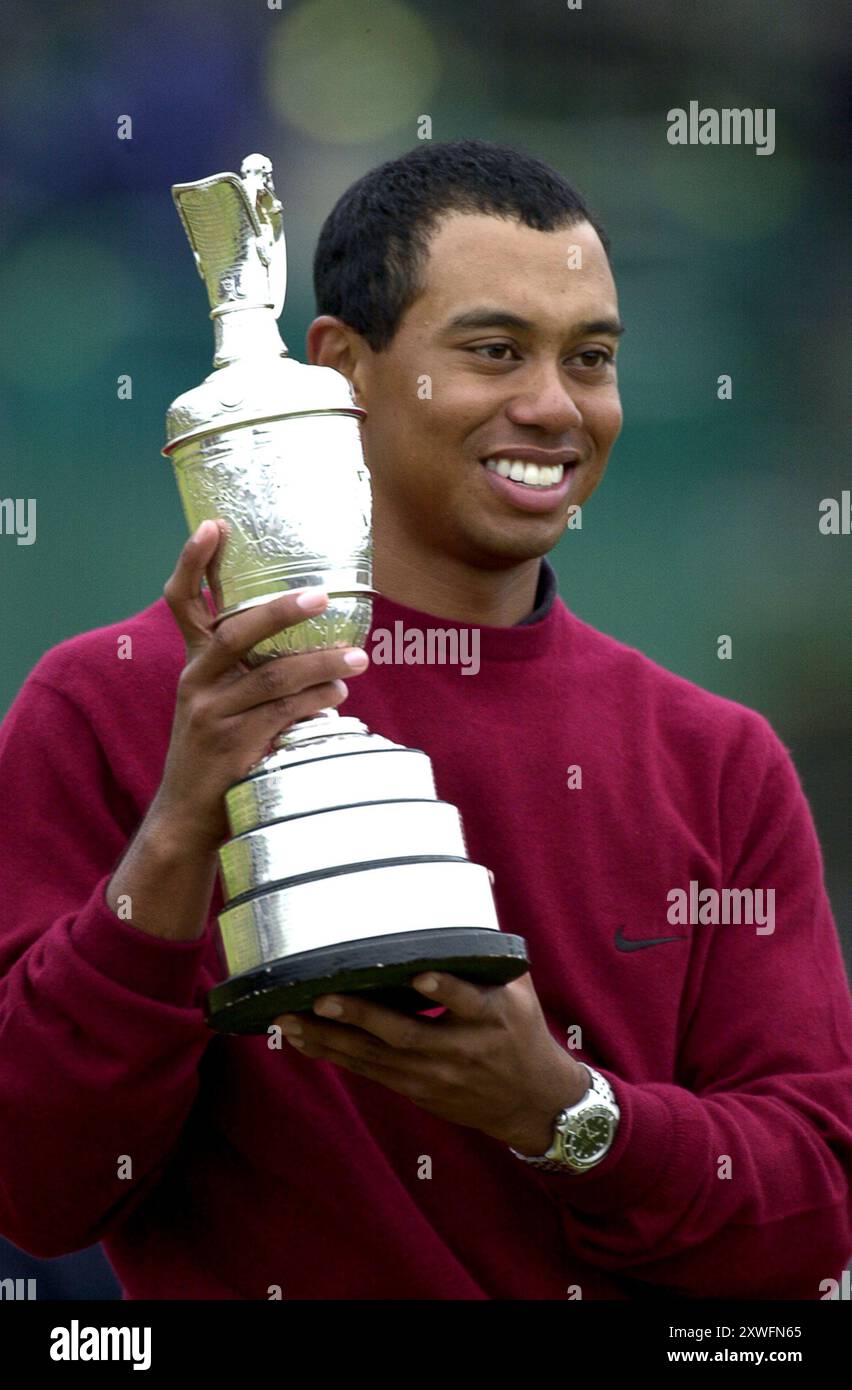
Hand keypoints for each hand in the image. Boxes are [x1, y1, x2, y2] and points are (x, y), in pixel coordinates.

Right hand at [156, 518, 369, 852]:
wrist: (188, 818)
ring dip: (321, 664)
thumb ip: (253, 675)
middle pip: (237, 633)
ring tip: (359, 657)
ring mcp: (210, 715)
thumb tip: (322, 652)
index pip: (182, 603)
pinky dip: (315, 702)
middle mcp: (195, 682)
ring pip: (272, 677)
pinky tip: (339, 695)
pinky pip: (282, 715)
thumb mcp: (221, 706)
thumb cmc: (217, 755)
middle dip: (282, 611)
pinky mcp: (231, 747)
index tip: (212, 525)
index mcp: (193, 666)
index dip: (192, 562)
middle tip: (323, 597)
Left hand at [273, 970, 588, 1153]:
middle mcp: (462, 1048)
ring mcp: (435, 1074)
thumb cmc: (520, 1029)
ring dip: (330, 1039)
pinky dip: (333, 1055)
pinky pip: (368, 1072)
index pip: (468, 1000)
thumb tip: (475, 879)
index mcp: (493, 1016)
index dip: (445, 989)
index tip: (420, 974)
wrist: (531, 1100)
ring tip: (289, 1020)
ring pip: (376, 1058)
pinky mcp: (415, 1089)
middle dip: (361, 1017)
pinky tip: (301, 1039)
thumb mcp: (517, 988)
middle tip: (322, 997)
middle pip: (407, 1034)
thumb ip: (487, 946)